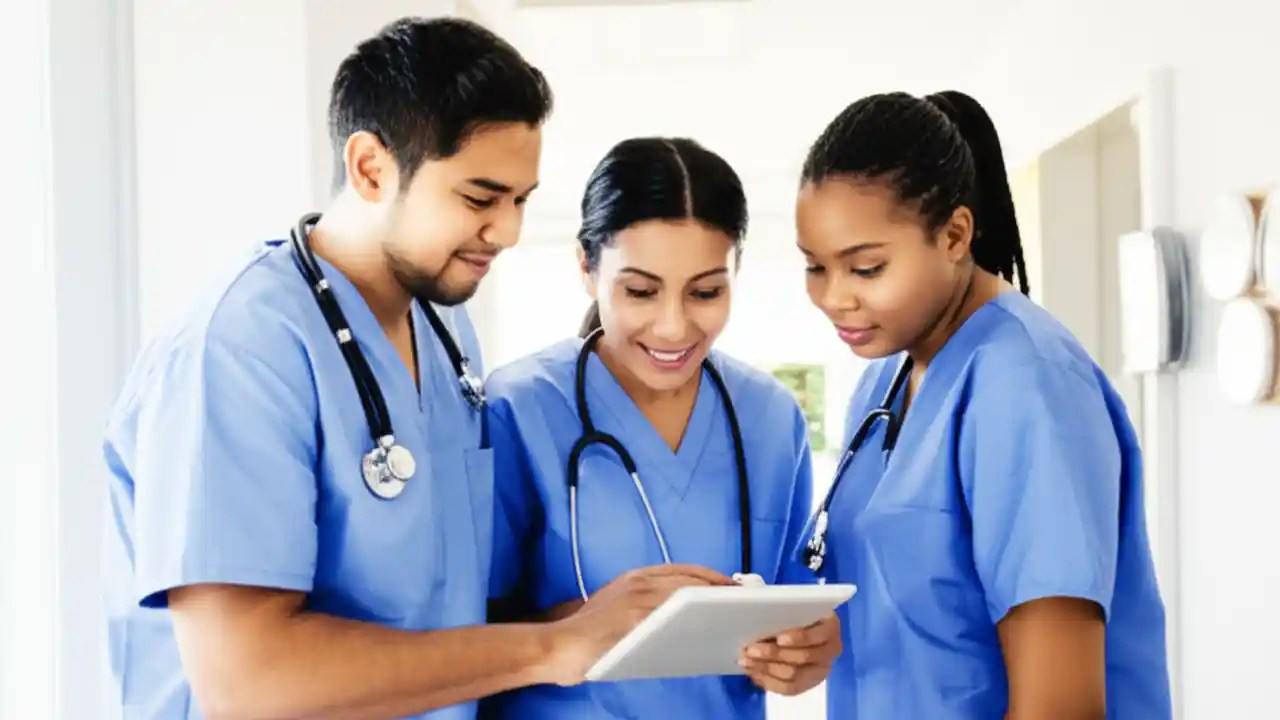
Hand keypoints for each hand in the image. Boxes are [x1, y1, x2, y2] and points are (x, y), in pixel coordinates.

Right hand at [542, 564, 733, 685]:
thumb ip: (649, 607)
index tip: (733, 586)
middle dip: (720, 587)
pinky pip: (672, 612)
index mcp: (636, 577)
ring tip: (735, 612)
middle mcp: (638, 581)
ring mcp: (637, 598)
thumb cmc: (590, 636)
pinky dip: (693, 616)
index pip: (683, 570)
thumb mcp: (621, 611)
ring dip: (714, 600)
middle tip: (745, 599)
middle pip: (691, 578)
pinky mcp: (635, 617)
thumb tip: (683, 615)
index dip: (712, 577)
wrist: (558, 646)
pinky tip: (710, 627)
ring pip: (686, 592)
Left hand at [739, 613, 840, 695]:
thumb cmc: (796, 613)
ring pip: (794, 675)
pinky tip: (754, 673)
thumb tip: (755, 613)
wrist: (803, 631)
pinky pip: (789, 689)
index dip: (800, 637)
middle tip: (750, 649)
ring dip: (766, 668)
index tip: (779, 638)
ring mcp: (821, 669)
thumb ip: (781, 608)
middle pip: (803, 657)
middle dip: (773, 654)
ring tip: (746, 661)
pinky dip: (769, 682)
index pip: (818, 635)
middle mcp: (831, 649)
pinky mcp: (809, 684)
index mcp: (831, 626)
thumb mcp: (793, 605)